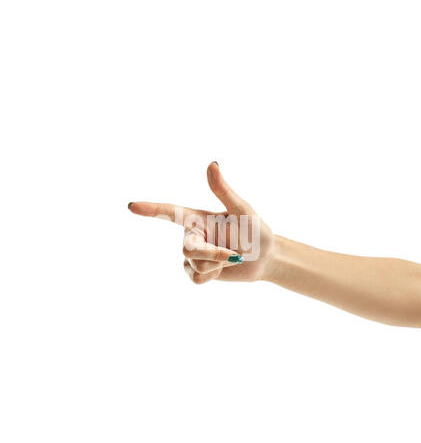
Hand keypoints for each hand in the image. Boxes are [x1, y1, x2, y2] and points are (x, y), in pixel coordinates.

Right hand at [128, 161, 277, 283]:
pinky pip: (197, 278)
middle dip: (211, 254)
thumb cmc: (256, 231)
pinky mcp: (198, 271)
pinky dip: (213, 276)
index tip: (131, 206)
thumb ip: (224, 191)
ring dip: (217, 264)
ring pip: (194, 264)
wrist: (266, 258)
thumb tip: (212, 164)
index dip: (151, 209)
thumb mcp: (243, 211)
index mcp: (198, 218)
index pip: (170, 212)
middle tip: (233, 255)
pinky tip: (222, 269)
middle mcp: (193, 235)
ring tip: (232, 257)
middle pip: (187, 248)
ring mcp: (194, 254)